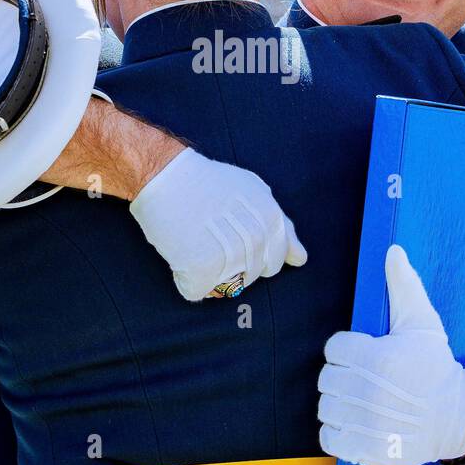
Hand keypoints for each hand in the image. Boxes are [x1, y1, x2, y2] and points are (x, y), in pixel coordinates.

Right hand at [129, 148, 307, 301]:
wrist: (163, 174)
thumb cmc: (208, 183)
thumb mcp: (254, 193)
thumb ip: (281, 227)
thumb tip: (300, 259)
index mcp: (272, 219)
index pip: (273, 263)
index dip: (253, 257)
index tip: (232, 240)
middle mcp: (256, 238)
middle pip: (251, 276)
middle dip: (232, 266)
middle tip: (210, 238)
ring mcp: (229, 253)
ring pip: (226, 287)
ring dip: (209, 272)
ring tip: (196, 242)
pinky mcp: (201, 265)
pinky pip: (197, 291)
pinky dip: (186, 280)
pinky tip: (181, 254)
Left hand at [318, 244, 464, 464]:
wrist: (456, 417)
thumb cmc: (436, 368)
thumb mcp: (422, 324)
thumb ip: (403, 285)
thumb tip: (393, 251)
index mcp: (378, 357)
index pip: (333, 348)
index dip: (348, 350)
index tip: (366, 355)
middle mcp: (370, 391)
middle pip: (326, 378)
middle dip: (343, 376)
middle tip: (364, 379)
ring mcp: (367, 423)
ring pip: (325, 407)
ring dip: (339, 405)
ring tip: (362, 401)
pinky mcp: (366, 449)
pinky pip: (329, 438)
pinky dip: (338, 434)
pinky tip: (357, 424)